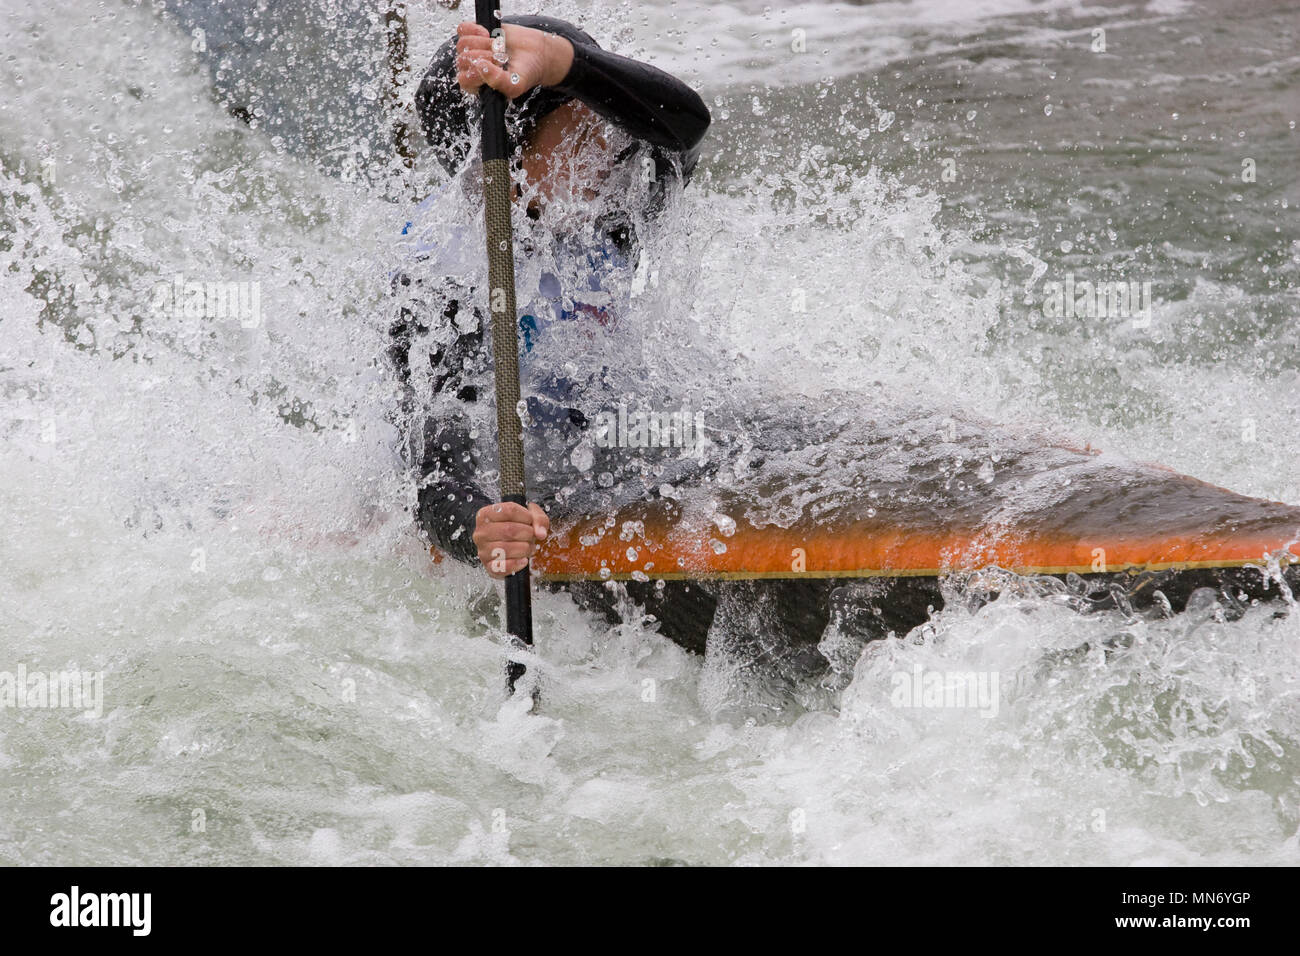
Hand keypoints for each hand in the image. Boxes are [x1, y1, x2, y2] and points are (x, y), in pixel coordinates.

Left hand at [455, 22, 573, 98]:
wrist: (536, 53)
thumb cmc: (525, 72)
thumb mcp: (515, 85)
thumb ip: (497, 82)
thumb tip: (480, 66)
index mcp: (478, 85)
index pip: (464, 79)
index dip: (479, 72)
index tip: (497, 67)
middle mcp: (472, 68)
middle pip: (462, 60)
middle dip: (484, 56)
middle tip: (501, 57)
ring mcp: (472, 50)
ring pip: (463, 44)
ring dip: (483, 43)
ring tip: (498, 47)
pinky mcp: (474, 33)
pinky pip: (462, 29)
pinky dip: (475, 29)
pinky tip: (488, 34)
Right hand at [473, 501, 549, 578]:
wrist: (510, 546)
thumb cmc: (517, 529)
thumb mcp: (529, 517)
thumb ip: (538, 519)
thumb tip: (540, 533)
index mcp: (486, 515)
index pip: (509, 511)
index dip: (526, 516)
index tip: (531, 521)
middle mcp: (481, 532)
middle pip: (509, 530)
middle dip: (528, 534)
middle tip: (531, 536)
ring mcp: (483, 550)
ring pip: (506, 549)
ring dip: (525, 549)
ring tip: (528, 547)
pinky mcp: (489, 567)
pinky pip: (503, 567)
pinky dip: (517, 564)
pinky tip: (523, 560)